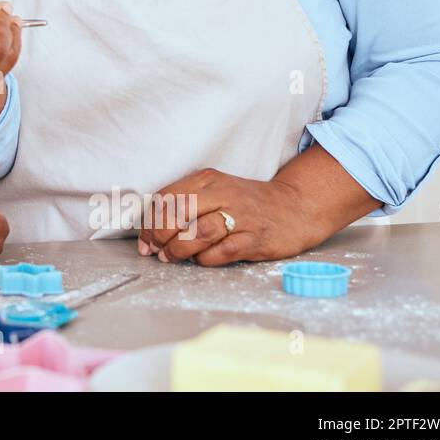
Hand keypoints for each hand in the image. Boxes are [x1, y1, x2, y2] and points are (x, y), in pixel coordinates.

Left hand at [137, 168, 318, 266]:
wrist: (294, 208)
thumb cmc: (247, 203)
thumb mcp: (215, 192)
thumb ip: (186, 206)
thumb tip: (152, 233)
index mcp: (208, 180)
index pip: (168, 198)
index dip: (150, 221)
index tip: (145, 240)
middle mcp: (223, 194)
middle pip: (179, 213)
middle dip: (159, 235)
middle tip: (154, 250)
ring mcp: (240, 216)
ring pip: (197, 233)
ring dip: (178, 249)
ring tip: (170, 257)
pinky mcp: (255, 239)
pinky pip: (221, 251)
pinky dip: (205, 259)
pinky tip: (201, 259)